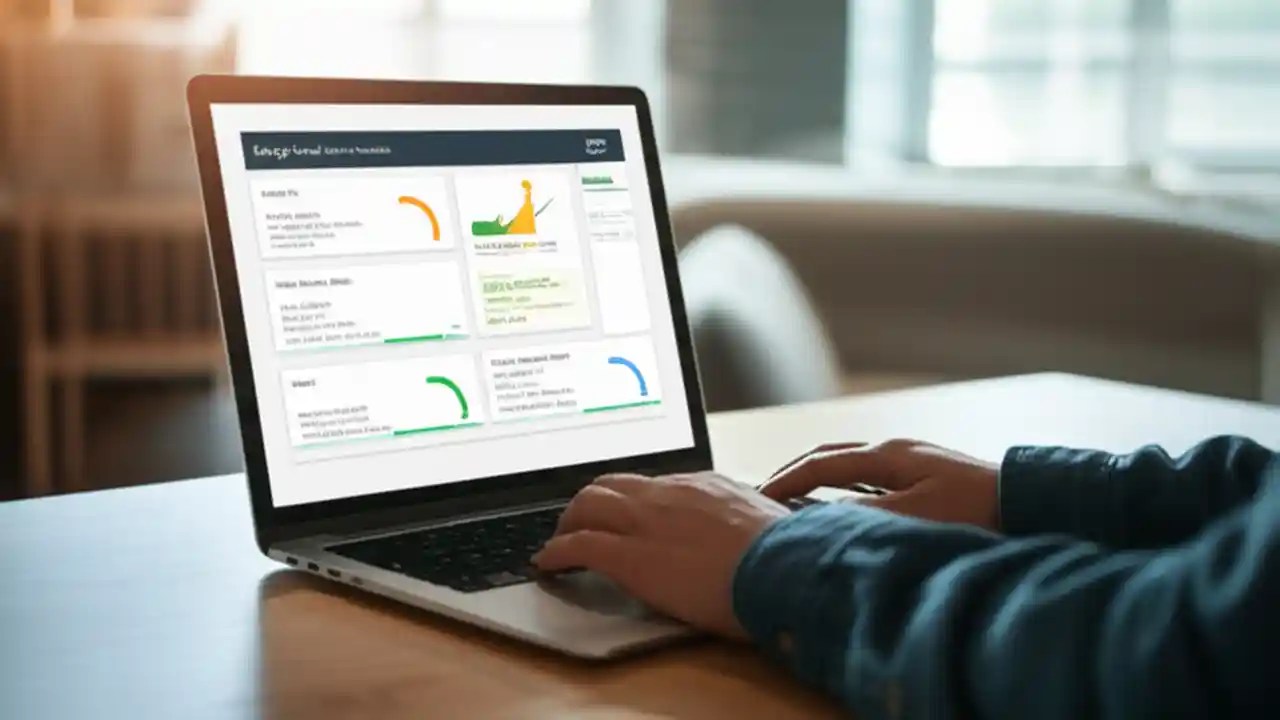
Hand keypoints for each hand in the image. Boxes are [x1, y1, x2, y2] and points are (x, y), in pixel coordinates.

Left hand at [532, 472, 789, 638]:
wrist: (785, 568)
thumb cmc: (787, 557)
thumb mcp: (765, 525)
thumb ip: (742, 524)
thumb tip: (745, 538)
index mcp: (702, 486)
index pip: (650, 485)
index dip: (629, 502)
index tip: (623, 517)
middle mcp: (668, 494)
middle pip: (610, 485)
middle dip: (588, 504)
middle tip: (578, 524)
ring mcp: (646, 522)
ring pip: (587, 506)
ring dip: (567, 523)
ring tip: (559, 543)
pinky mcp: (631, 557)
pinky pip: (578, 545)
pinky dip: (556, 552)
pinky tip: (547, 563)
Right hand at [760, 439, 1000, 530]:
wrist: (1028, 500)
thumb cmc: (975, 510)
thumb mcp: (913, 516)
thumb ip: (863, 515)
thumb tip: (820, 517)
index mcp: (887, 456)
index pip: (819, 465)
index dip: (784, 482)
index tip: (756, 499)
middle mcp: (894, 449)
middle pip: (829, 454)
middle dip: (795, 472)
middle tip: (765, 492)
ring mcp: (911, 458)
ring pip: (849, 462)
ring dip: (818, 477)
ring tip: (795, 497)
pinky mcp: (925, 471)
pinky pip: (868, 473)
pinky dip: (843, 484)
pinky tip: (843, 503)